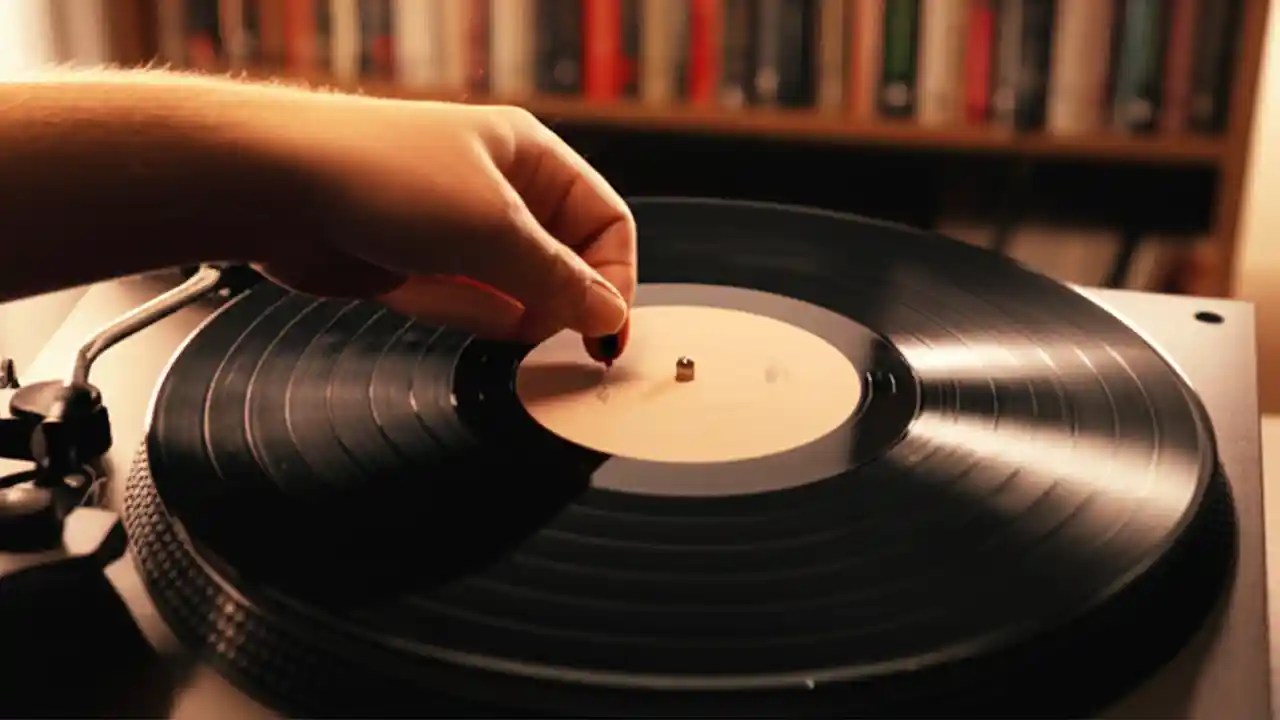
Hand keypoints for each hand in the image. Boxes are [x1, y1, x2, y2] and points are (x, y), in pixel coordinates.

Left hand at [255, 96, 634, 359]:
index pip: (605, 222)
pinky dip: (457, 312)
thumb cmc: (381, 176)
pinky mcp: (425, 266)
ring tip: (462, 295)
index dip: (613, 277)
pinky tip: (419, 290)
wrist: (277, 189)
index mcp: (531, 158)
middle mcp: (502, 191)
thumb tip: (607, 316)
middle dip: (554, 300)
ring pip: (516, 293)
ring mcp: (461, 231)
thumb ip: (559, 280)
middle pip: (565, 263)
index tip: (603, 328)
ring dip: (499, 311)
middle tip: (544, 330)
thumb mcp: (494, 229)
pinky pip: (468, 306)